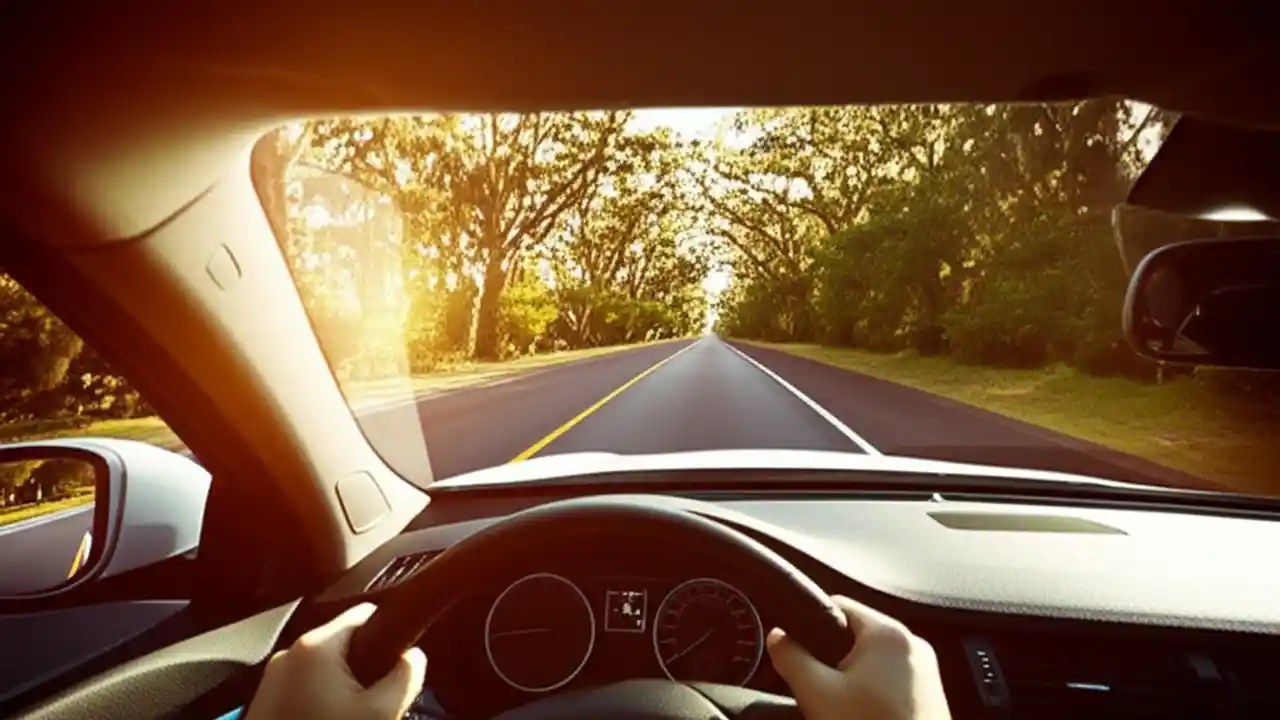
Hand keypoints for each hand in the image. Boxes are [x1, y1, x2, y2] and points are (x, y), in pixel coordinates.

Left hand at [246, 603, 426, 719]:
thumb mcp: (381, 714)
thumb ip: (406, 676)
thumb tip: (412, 657)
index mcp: (316, 647)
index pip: (366, 614)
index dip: (390, 634)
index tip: (400, 661)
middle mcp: (289, 654)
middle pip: (346, 645)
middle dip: (366, 670)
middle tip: (376, 705)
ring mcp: (272, 679)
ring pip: (326, 670)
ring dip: (345, 690)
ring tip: (352, 719)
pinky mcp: (265, 702)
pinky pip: (306, 688)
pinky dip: (322, 703)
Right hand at [767, 596, 950, 719]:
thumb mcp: (818, 694)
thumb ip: (792, 659)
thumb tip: (777, 637)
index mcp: (887, 633)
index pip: (838, 606)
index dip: (810, 624)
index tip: (796, 647)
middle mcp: (913, 645)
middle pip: (856, 637)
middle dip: (833, 660)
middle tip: (819, 688)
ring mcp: (927, 672)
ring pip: (874, 662)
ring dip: (853, 680)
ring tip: (842, 709)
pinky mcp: (931, 697)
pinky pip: (892, 682)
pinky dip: (874, 694)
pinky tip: (863, 718)